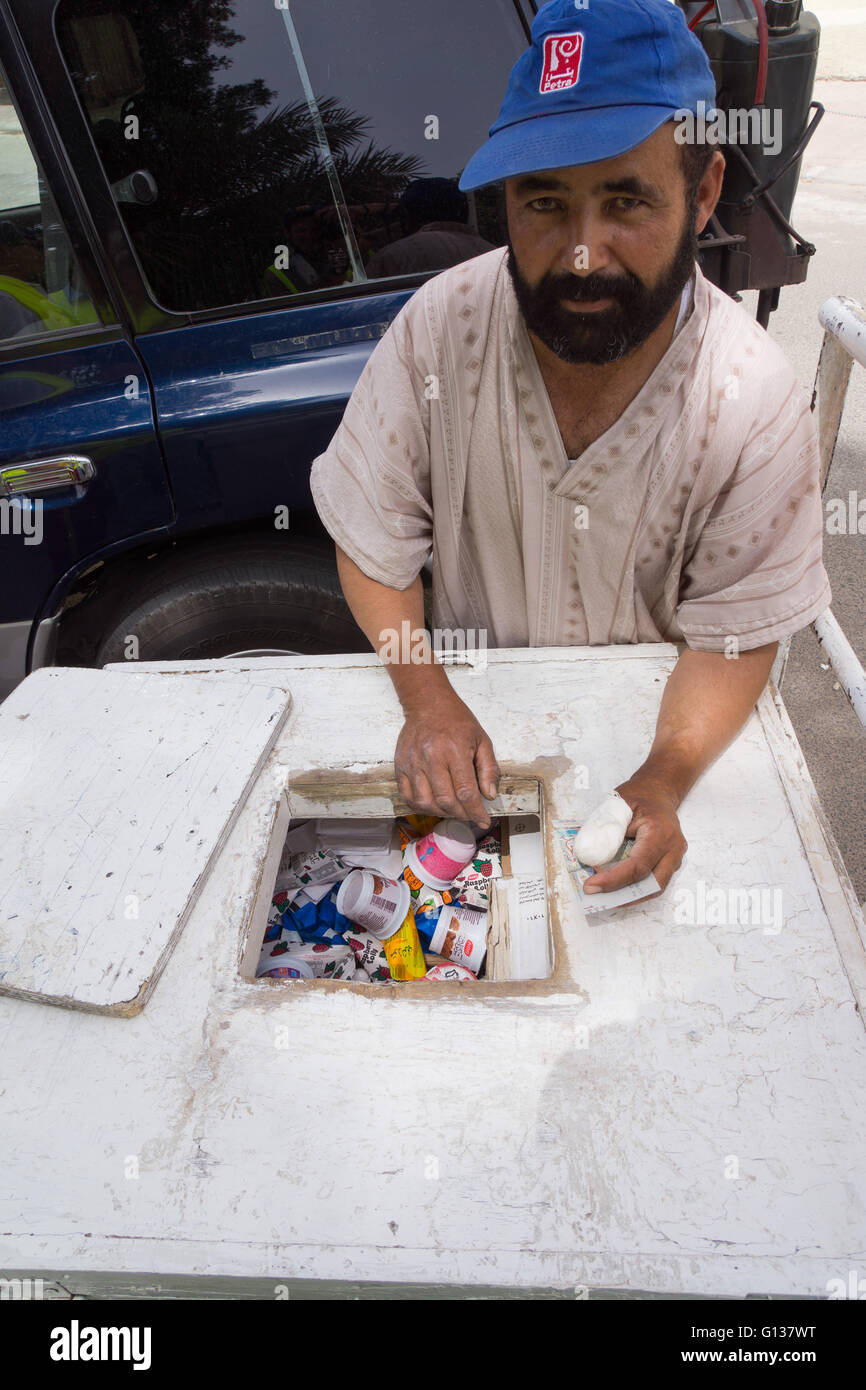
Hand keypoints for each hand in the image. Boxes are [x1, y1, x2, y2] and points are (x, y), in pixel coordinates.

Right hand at [395, 689, 499, 829]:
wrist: (428, 703)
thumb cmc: (457, 721)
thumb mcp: (482, 739)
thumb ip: (488, 768)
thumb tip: (489, 795)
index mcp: (455, 751)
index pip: (466, 791)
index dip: (476, 812)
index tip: (483, 821)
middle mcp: (431, 758)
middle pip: (446, 801)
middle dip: (461, 814)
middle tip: (469, 815)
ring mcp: (413, 762)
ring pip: (425, 802)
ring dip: (441, 813)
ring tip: (452, 809)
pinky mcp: (400, 765)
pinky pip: (407, 796)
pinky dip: (420, 806)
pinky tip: (432, 804)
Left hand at [582, 776, 686, 901]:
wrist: (658, 791)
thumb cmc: (638, 796)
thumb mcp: (616, 805)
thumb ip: (605, 829)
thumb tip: (591, 859)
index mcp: (660, 832)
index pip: (638, 865)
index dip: (614, 880)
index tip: (591, 886)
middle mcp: (673, 848)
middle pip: (651, 884)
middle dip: (623, 895)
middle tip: (597, 896)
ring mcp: (675, 857)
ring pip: (655, 887)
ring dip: (629, 896)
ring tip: (604, 896)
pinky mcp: (670, 862)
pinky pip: (654, 882)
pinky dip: (635, 888)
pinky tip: (616, 888)